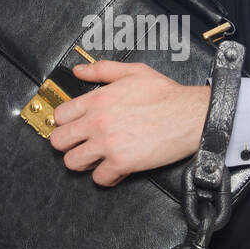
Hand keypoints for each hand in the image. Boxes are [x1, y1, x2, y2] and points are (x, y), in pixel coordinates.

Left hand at [48, 60, 210, 186]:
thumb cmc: (166, 95)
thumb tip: (79, 70)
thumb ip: (102, 70)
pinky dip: (106, 177)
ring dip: (82, 162)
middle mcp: (97, 122)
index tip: (71, 127)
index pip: (60, 115)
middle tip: (80, 145)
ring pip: (72, 162)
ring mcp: (107, 144)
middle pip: (59, 141)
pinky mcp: (121, 163)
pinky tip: (114, 169)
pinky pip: (99, 179)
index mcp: (98, 99)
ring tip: (94, 158)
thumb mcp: (133, 72)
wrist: (190, 116)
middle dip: (68, 144)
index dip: (64, 123)